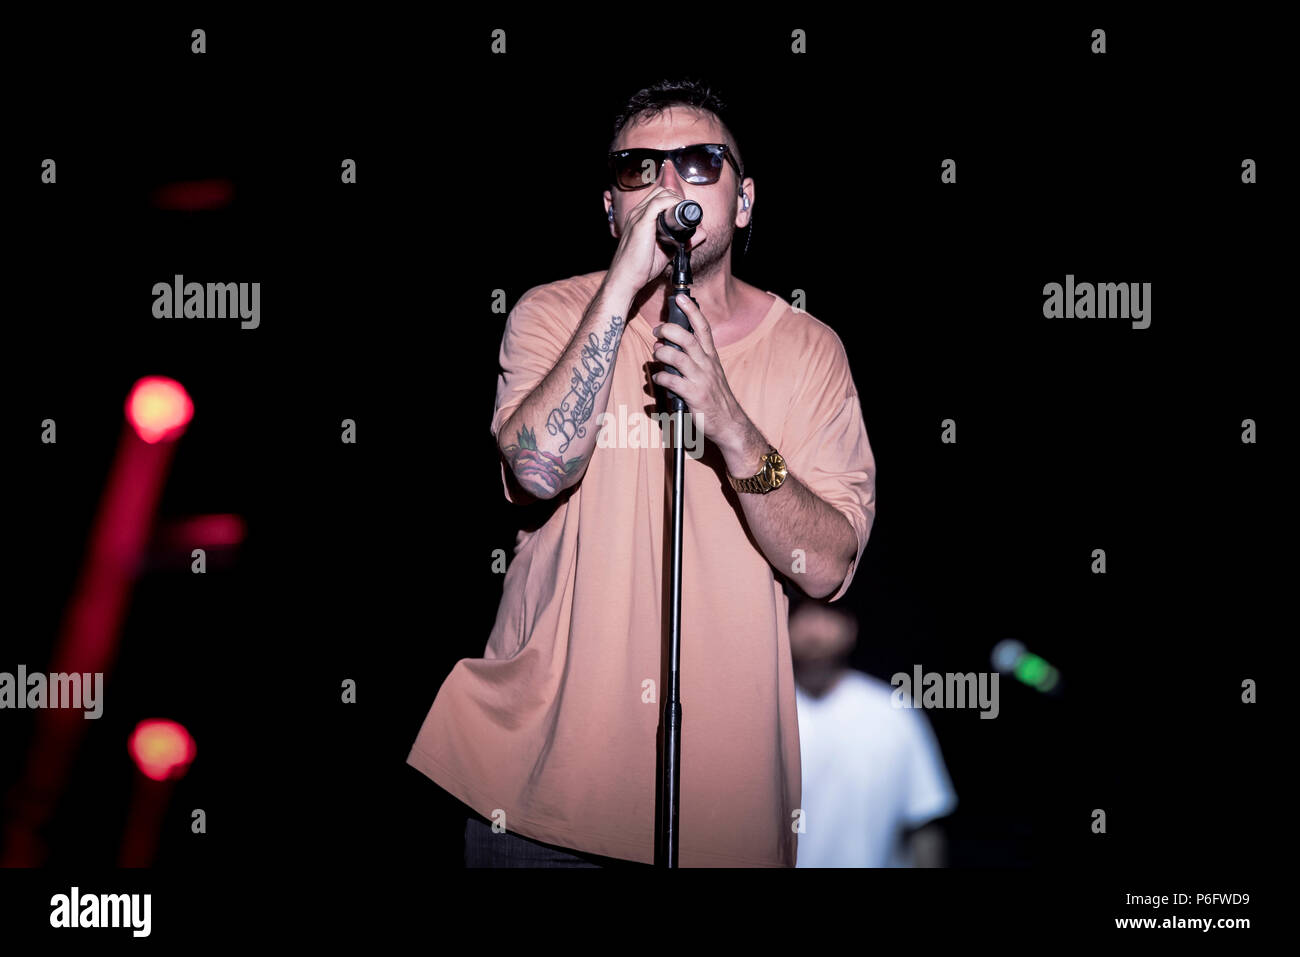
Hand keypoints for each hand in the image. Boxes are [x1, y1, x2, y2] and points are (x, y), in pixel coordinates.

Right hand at [607, 187, 707, 297]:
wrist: (625, 279)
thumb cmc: (640, 268)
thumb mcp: (666, 251)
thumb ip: (681, 242)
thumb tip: (702, 233)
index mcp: (640, 218)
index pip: (658, 197)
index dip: (674, 200)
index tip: (685, 212)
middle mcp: (637, 213)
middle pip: (660, 191)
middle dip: (677, 197)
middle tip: (687, 212)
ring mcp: (637, 217)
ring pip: (660, 194)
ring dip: (676, 199)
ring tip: (685, 213)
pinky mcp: (641, 224)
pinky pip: (658, 203)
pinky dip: (671, 203)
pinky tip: (679, 213)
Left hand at [650, 294, 747, 449]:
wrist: (729, 422)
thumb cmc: (714, 395)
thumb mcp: (708, 371)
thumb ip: (691, 357)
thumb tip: (666, 345)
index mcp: (710, 355)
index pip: (702, 327)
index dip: (691, 310)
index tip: (680, 298)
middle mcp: (707, 364)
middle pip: (687, 338)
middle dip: (668, 330)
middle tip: (657, 331)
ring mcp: (701, 379)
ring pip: (678, 357)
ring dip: (662, 353)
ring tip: (656, 355)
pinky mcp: (694, 395)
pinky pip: (673, 381)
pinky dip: (661, 377)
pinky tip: (658, 379)